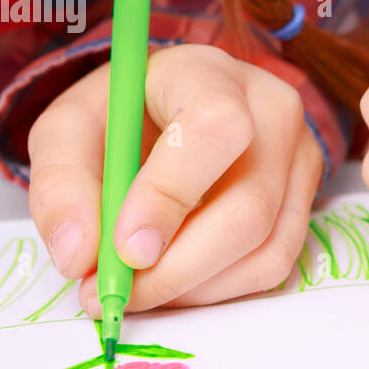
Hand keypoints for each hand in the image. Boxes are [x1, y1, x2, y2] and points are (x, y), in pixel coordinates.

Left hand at [28, 43, 321, 311]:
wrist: (174, 108)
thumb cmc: (124, 114)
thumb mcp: (69, 129)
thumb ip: (61, 185)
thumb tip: (80, 257)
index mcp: (211, 74)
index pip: (216, 130)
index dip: (172, 196)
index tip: (125, 249)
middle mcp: (274, 112)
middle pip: (248, 209)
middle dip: (174, 269)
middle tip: (113, 293)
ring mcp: (302, 158)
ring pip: (265, 249)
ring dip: (192, 288)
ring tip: (138, 289)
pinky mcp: (307, 201)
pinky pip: (273, 265)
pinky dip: (217, 289)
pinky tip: (176, 280)